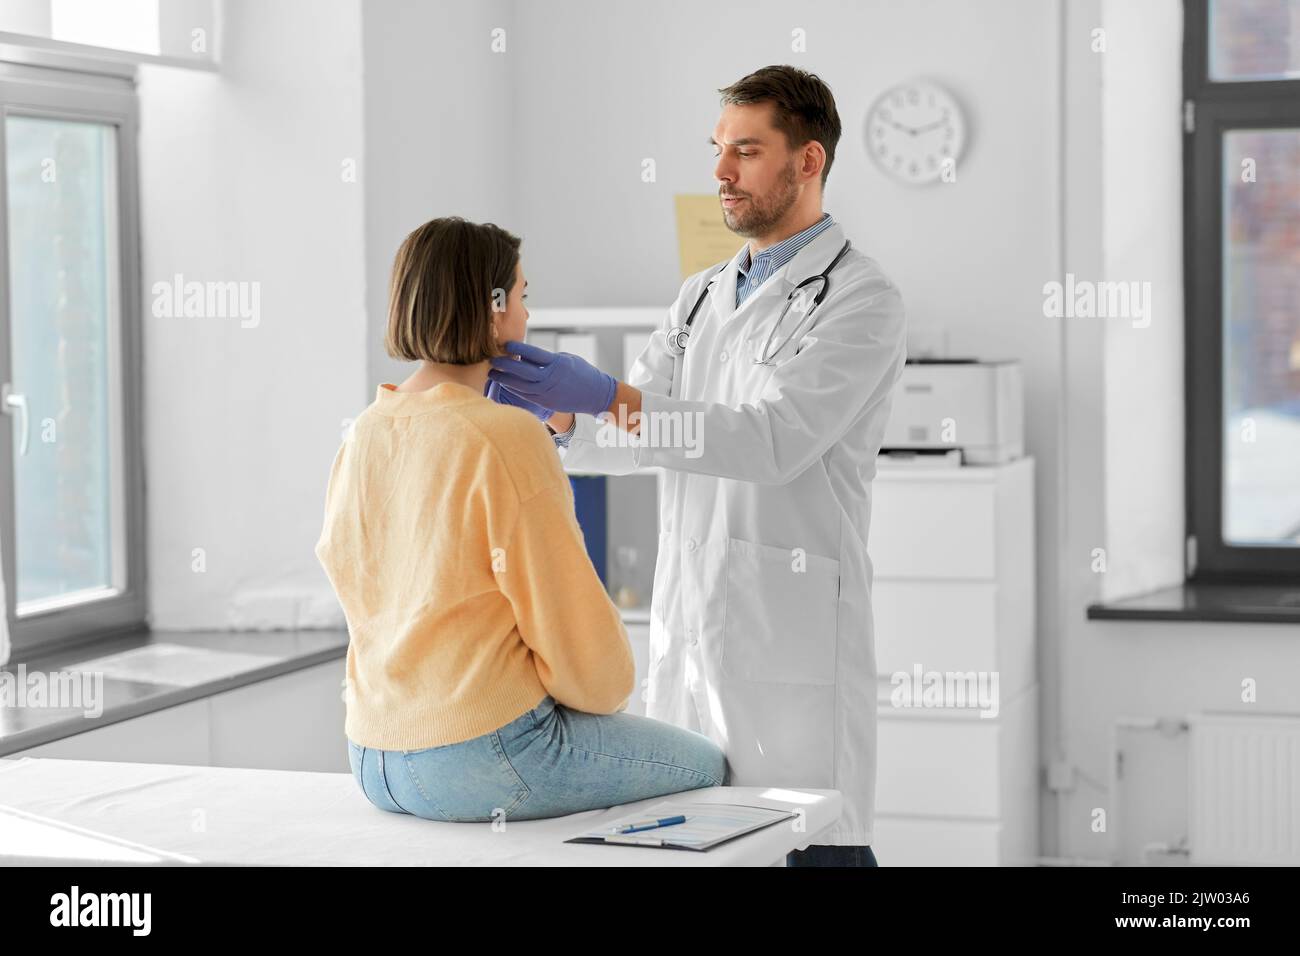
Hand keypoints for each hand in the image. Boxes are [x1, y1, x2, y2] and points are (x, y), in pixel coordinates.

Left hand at [487, 340, 617, 416]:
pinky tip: (504, 384)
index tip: (505, 344)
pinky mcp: (547, 402)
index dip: (518, 348)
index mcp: (557, 364)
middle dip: (505, 365)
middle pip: (523, 370)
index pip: (534, 354)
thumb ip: (546, 358)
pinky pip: (526, 395)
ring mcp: (548, 392)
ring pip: (521, 385)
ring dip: (505, 379)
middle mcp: (551, 378)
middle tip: (492, 359)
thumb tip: (525, 356)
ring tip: (493, 373)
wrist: (596, 394)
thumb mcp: (566, 359)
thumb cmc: (582, 372)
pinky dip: (514, 389)